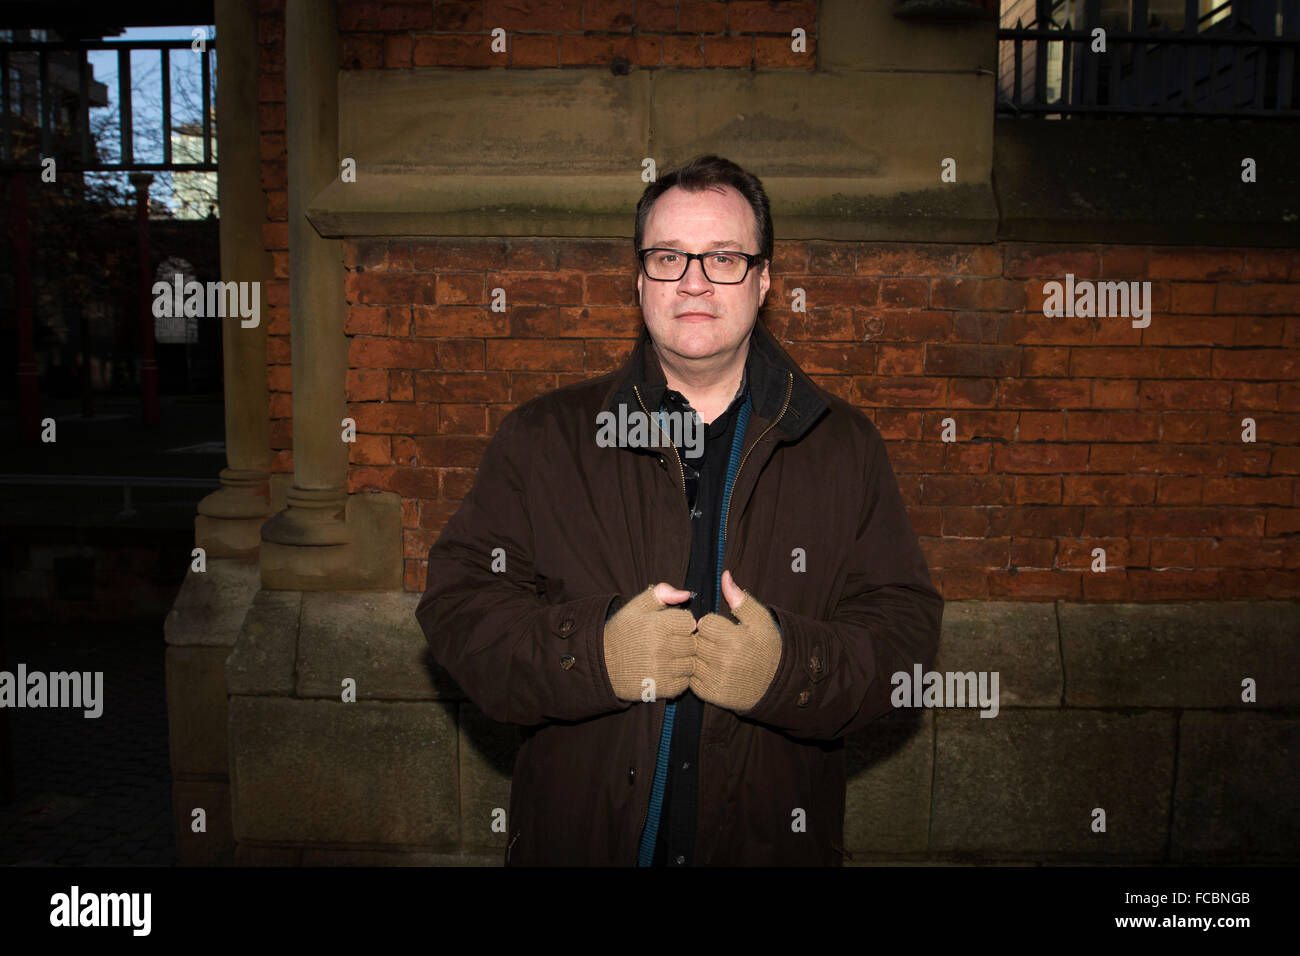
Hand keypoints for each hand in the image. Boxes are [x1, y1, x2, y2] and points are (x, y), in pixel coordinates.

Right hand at [602, 583, 696, 702]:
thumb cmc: (621, 633)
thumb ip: (661, 594)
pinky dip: (679, 678)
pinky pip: (684, 682)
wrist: (602, 665)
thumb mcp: (635, 608)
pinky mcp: (661, 688)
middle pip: (693, 643)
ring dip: (684, 660)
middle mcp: (660, 647)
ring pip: (691, 663)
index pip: (689, 622)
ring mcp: (661, 670)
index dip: (681, 623)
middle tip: (669, 643)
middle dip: (684, 641)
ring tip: (668, 658)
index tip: (670, 627)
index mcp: (655, 625)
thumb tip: (686, 594)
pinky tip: (666, 671)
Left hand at [690, 570, 781, 713]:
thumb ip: (740, 599)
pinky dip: (697, 673)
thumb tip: (724, 575)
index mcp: (735, 639)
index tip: (722, 629)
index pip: (705, 623)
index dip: (712, 623)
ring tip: (713, 655)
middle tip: (717, 643)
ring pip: (691, 659)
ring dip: (698, 656)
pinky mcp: (711, 694)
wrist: (774, 684)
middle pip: (696, 640)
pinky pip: (691, 678)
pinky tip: (710, 670)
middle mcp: (724, 660)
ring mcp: (716, 679)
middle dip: (703, 639)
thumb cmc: (766, 647)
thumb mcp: (759, 620)